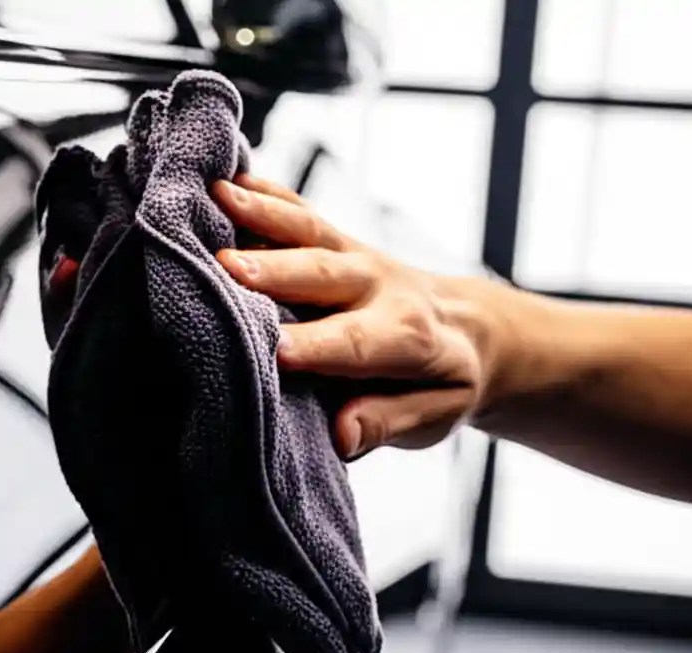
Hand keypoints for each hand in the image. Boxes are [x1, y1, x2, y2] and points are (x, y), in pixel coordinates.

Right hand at [211, 174, 506, 458]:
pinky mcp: (336, 240)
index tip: (276, 352)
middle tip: (228, 266)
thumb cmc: (442, 380)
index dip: (316, 347)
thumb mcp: (433, 414)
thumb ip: (387, 422)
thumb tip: (341, 436)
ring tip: (222, 197)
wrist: (470, 324)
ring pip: (309, 231)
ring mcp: (354, 256)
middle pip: (323, 275)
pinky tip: (229, 177)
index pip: (355, 342)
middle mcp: (377, 285)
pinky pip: (301, 213)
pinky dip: (266, 193)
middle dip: (276, 270)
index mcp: (406, 336)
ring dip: (263, 213)